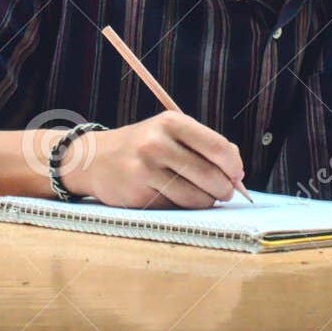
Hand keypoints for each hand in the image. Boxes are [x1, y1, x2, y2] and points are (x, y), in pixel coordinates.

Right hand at [58, 111, 244, 208]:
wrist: (95, 159)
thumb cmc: (143, 146)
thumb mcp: (170, 133)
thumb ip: (204, 146)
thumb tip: (237, 174)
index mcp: (171, 122)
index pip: (219, 147)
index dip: (234, 166)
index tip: (236, 175)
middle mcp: (157, 144)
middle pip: (211, 176)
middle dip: (223, 189)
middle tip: (222, 192)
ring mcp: (145, 170)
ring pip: (196, 198)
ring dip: (205, 202)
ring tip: (198, 194)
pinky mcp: (137, 194)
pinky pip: (175, 208)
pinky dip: (181, 207)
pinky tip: (169, 195)